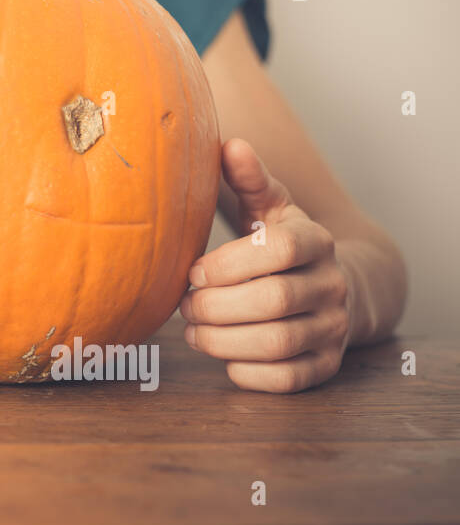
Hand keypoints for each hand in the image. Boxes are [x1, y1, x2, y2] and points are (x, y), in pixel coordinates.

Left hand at [180, 138, 352, 392]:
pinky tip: (224, 359)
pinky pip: (289, 379)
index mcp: (316, 239)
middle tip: (185, 306)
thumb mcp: (269, 207)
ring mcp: (334, 327)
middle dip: (216, 306)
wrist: (339, 287)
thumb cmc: (283, 244)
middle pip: (274, 300)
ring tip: (194, 332)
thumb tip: (230, 144)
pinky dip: (249, 374)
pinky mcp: (327, 364)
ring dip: (224, 341)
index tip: (193, 270)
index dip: (229, 263)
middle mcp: (332, 284)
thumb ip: (249, 179)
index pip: (279, 249)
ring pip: (279, 343)